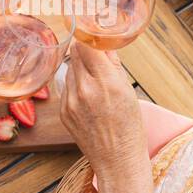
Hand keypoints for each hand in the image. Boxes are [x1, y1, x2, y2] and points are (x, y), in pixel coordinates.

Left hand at [60, 42, 146, 178]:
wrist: (117, 160)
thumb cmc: (129, 127)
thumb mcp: (129, 92)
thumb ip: (113, 65)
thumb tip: (104, 45)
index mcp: (106, 83)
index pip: (87, 45)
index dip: (89, 37)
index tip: (92, 32)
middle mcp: (85, 90)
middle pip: (75, 54)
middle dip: (85, 51)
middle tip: (95, 54)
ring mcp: (71, 102)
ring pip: (69, 69)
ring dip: (80, 68)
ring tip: (95, 81)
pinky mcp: (63, 112)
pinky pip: (66, 88)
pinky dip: (75, 86)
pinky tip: (88, 97)